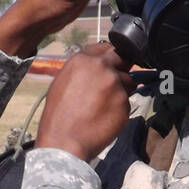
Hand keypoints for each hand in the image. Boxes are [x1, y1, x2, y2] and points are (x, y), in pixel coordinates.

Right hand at [34, 42, 133, 161]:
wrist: (64, 142)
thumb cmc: (59, 116)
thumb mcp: (63, 82)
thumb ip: (83, 70)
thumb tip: (97, 66)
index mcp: (83, 59)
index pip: (107, 47)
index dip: (110, 57)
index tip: (112, 64)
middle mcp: (102, 67)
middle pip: (123, 58)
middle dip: (122, 68)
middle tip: (115, 82)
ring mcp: (115, 84)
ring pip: (129, 82)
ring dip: (122, 91)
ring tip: (104, 106)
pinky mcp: (125, 103)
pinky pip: (127, 102)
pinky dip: (120, 109)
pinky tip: (105, 118)